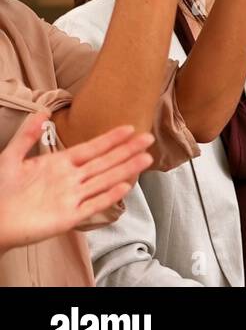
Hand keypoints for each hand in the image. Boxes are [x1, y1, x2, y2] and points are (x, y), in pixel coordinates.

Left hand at [0, 113, 153, 254]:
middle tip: (148, 139)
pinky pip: (93, 205)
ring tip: (146, 159)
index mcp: (60, 164)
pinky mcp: (69, 217)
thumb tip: (42, 112)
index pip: (91, 148)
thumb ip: (27, 135)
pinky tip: (124, 186)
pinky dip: (108, 196)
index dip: (110, 139)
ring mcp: (72, 198)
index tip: (130, 128)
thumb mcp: (11, 157)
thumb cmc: (0, 191)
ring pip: (105, 180)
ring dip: (126, 169)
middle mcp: (71, 180)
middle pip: (104, 162)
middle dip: (127, 151)